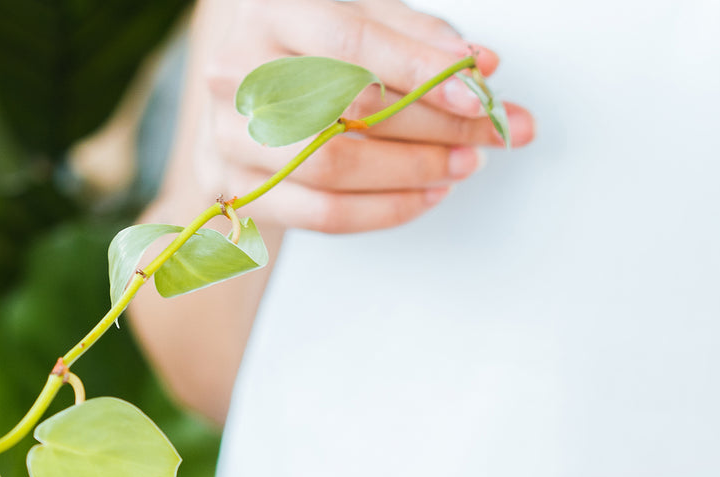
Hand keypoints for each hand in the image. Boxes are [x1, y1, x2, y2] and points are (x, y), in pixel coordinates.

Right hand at [183, 0, 534, 232]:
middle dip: (434, 128)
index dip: (420, 74)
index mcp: (270, 9)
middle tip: (489, 137)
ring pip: (336, 167)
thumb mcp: (358, 22)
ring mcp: (231, 134)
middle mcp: (239, 70)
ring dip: (412, 172)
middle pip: (350, 110)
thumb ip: (415, 39)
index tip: (477, 95)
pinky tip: (426, 194)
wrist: (237, 98)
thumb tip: (479, 67)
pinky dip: (386, 209)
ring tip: (463, 165)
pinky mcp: (237, 189)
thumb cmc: (305, 54)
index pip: (354, 45)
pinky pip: (323, 214)